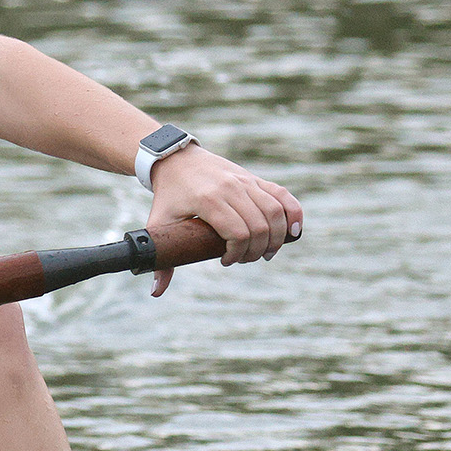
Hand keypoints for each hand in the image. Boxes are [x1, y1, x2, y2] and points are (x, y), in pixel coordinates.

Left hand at [146, 144, 302, 296]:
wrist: (175, 158)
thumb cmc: (168, 194)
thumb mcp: (159, 222)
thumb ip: (160, 257)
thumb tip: (156, 292)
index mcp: (207, 199)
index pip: (238, 233)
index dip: (238, 254)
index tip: (226, 261)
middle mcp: (230, 187)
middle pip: (259, 226)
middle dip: (256, 250)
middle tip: (245, 259)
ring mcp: (244, 180)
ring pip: (274, 212)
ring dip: (276, 238)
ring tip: (266, 253)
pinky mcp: (253, 178)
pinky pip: (282, 195)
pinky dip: (293, 213)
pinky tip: (294, 232)